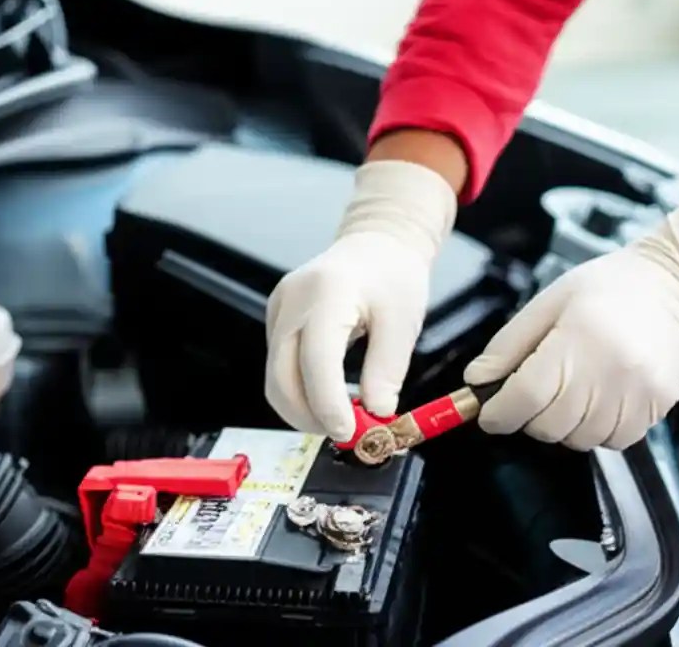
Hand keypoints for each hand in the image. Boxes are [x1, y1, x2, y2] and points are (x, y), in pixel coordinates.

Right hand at [265, 160, 456, 440]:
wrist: (375, 242)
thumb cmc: (393, 275)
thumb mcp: (403, 322)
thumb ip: (386, 370)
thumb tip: (377, 414)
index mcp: (326, 293)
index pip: (316, 360)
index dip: (328, 403)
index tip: (349, 432)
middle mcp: (291, 301)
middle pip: (281, 377)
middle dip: (311, 416)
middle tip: (349, 435)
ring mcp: (278, 310)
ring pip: (275, 379)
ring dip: (304, 410)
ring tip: (343, 419)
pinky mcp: (276, 321)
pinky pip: (279, 368)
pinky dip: (301, 392)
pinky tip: (330, 398)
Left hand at [464, 192, 678, 449]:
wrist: (673, 283)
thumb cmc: (605, 288)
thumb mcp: (547, 304)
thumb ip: (507, 346)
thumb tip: (475, 382)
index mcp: (577, 341)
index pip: (525, 397)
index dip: (499, 413)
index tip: (490, 414)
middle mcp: (610, 372)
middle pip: (549, 426)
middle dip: (529, 417)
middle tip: (533, 393)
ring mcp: (638, 394)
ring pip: (580, 440)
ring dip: (564, 425)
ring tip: (571, 391)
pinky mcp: (658, 407)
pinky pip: (614, 441)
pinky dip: (596, 429)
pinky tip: (598, 400)